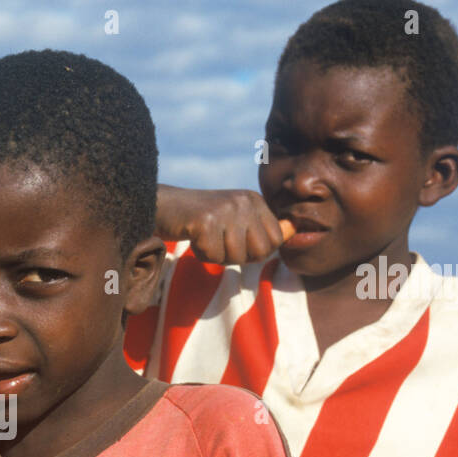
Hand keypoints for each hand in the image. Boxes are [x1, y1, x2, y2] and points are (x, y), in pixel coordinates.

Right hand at [155, 185, 292, 263]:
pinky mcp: (205, 221)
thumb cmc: (201, 220)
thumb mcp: (236, 219)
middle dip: (238, 256)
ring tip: (205, 237)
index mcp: (254, 200)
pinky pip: (213, 256)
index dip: (256, 251)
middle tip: (219, 242)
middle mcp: (244, 201)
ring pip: (235, 257)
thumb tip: (294, 230)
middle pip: (260, 251)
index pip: (276, 240)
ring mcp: (225, 210)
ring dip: (217, 255)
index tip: (235, 240)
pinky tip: (193, 236)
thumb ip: (263, 227)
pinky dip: (201, 253)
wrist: (163, 207)